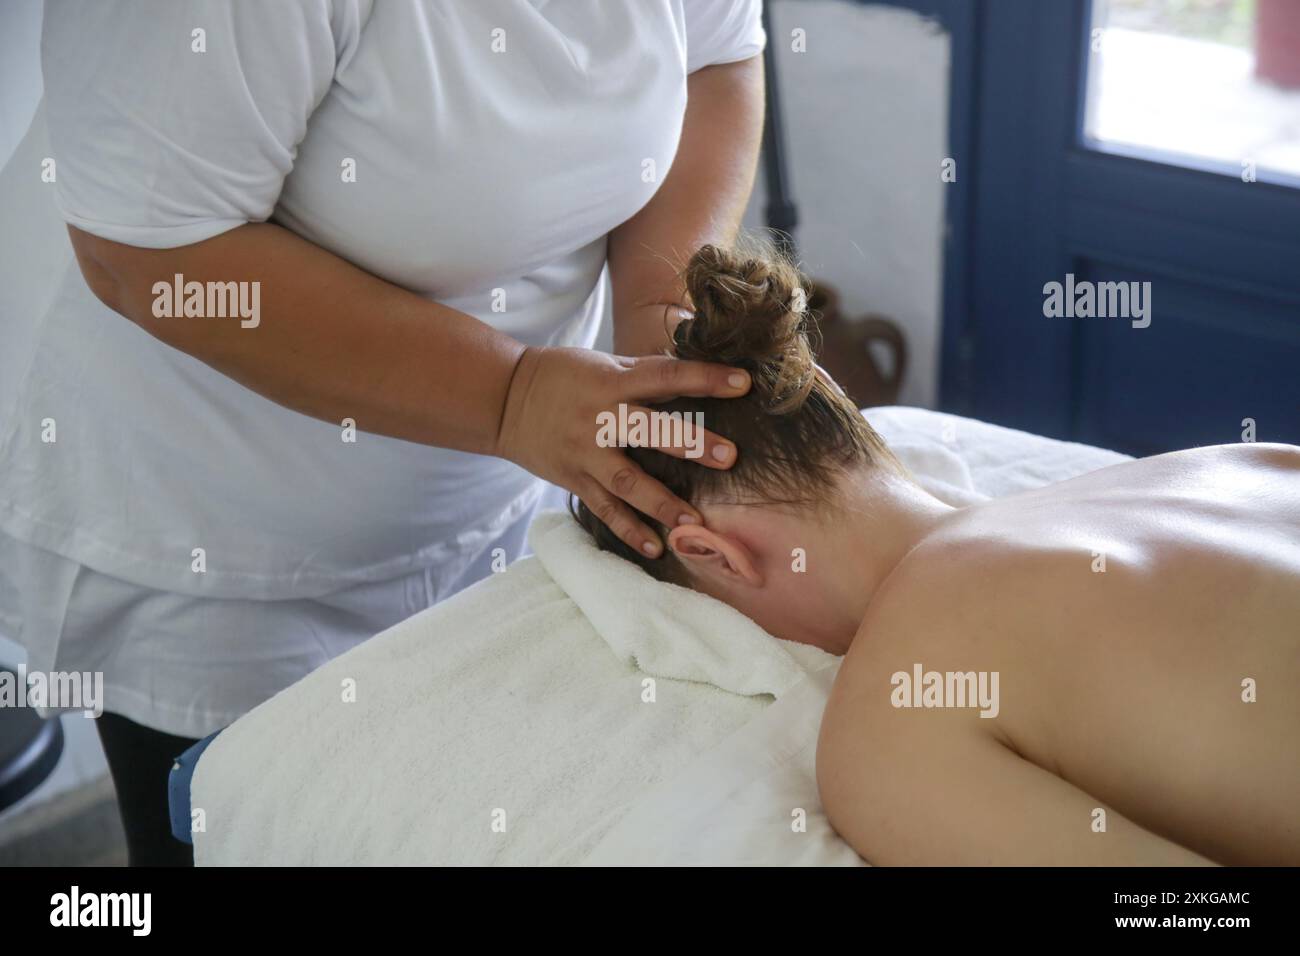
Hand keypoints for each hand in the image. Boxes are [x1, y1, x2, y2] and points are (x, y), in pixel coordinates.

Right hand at [495, 346, 750, 556]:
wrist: (503, 399)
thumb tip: (694, 377)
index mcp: (613, 381)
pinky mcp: (574, 479)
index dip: (704, 378)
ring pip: (627, 481)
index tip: (743, 383)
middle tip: (729, 457)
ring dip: (661, 503)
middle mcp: (600, 417)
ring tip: (694, 521)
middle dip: (689, 444)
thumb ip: (644, 374)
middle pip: (649, 431)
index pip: (666, 376)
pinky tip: (654, 548)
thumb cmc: (563, 375)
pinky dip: (628, 530)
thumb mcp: (603, 364)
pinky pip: (604, 509)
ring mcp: (585, 453)